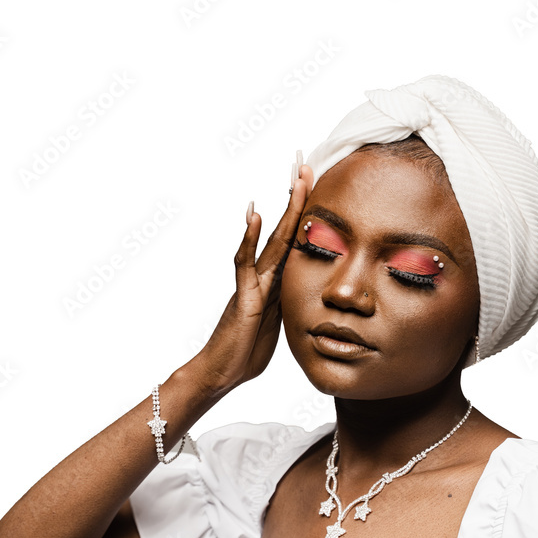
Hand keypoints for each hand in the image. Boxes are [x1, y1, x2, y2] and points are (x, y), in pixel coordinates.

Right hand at [196, 164, 311, 394]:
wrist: (221, 373)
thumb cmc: (246, 352)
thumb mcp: (280, 324)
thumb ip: (289, 305)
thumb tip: (307, 297)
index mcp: (278, 281)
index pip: (295, 240)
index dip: (306, 213)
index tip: (316, 184)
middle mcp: (265, 275)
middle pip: (285, 229)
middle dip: (296, 197)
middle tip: (305, 164)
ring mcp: (253, 283)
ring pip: (271, 239)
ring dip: (283, 209)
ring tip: (294, 178)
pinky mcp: (243, 296)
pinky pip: (245, 263)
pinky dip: (249, 239)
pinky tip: (254, 215)